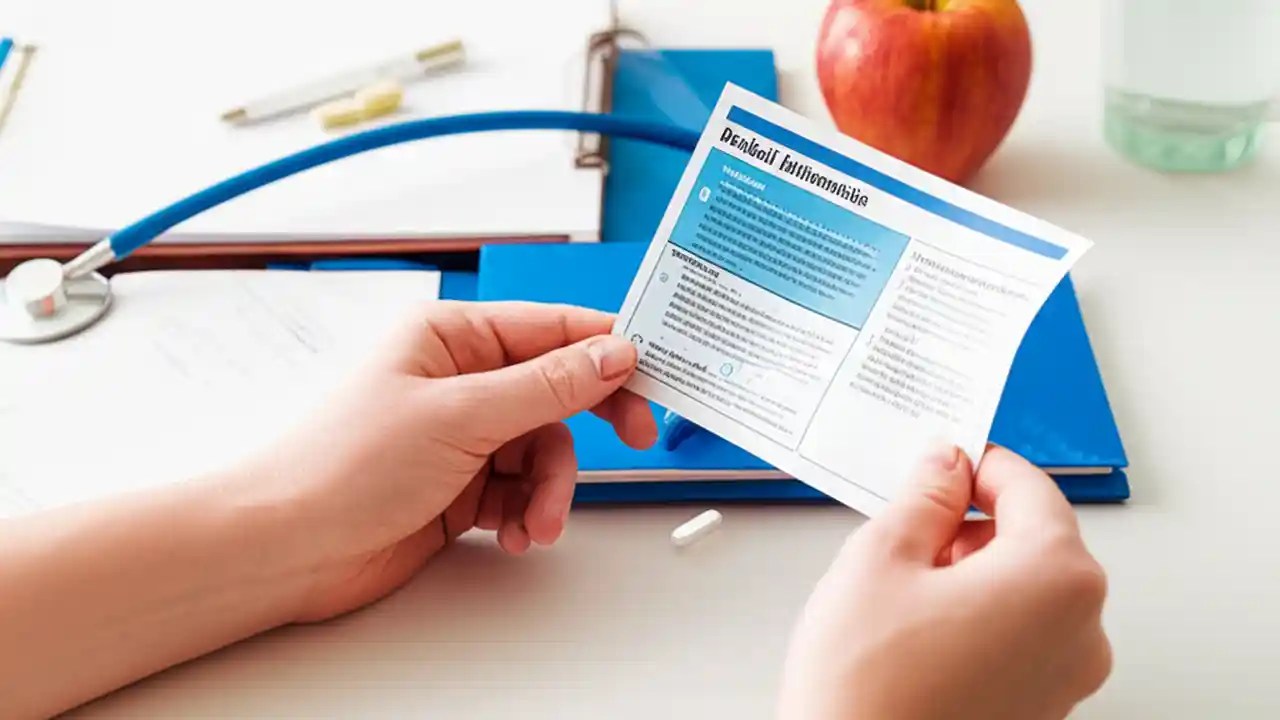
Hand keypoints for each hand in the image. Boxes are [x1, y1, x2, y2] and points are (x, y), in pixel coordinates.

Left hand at [245, 301, 656, 622]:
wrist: (288, 549)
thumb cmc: (345, 464)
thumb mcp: (461, 416)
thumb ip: (546, 386)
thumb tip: (612, 353)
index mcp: (453, 337)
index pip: (552, 329)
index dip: (608, 350)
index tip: (654, 375)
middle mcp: (461, 379)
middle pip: (557, 391)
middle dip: (591, 423)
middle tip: (637, 442)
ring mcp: (462, 434)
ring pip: (544, 449)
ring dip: (551, 489)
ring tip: (537, 523)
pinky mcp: (460, 485)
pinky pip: (520, 489)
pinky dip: (527, 513)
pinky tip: (516, 534)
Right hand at [777, 445, 1111, 719]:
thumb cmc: (867, 691)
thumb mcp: (880, 558)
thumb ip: (923, 497)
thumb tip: (944, 465)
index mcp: (1055, 578)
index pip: (1029, 487)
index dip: (977, 463)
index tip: (943, 458)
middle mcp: (1081, 631)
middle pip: (1033, 539)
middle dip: (969, 525)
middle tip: (905, 531)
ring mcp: (1065, 678)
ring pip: (1024, 589)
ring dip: (970, 572)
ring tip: (900, 592)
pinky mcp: (1039, 709)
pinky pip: (1019, 636)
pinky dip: (976, 617)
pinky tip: (915, 631)